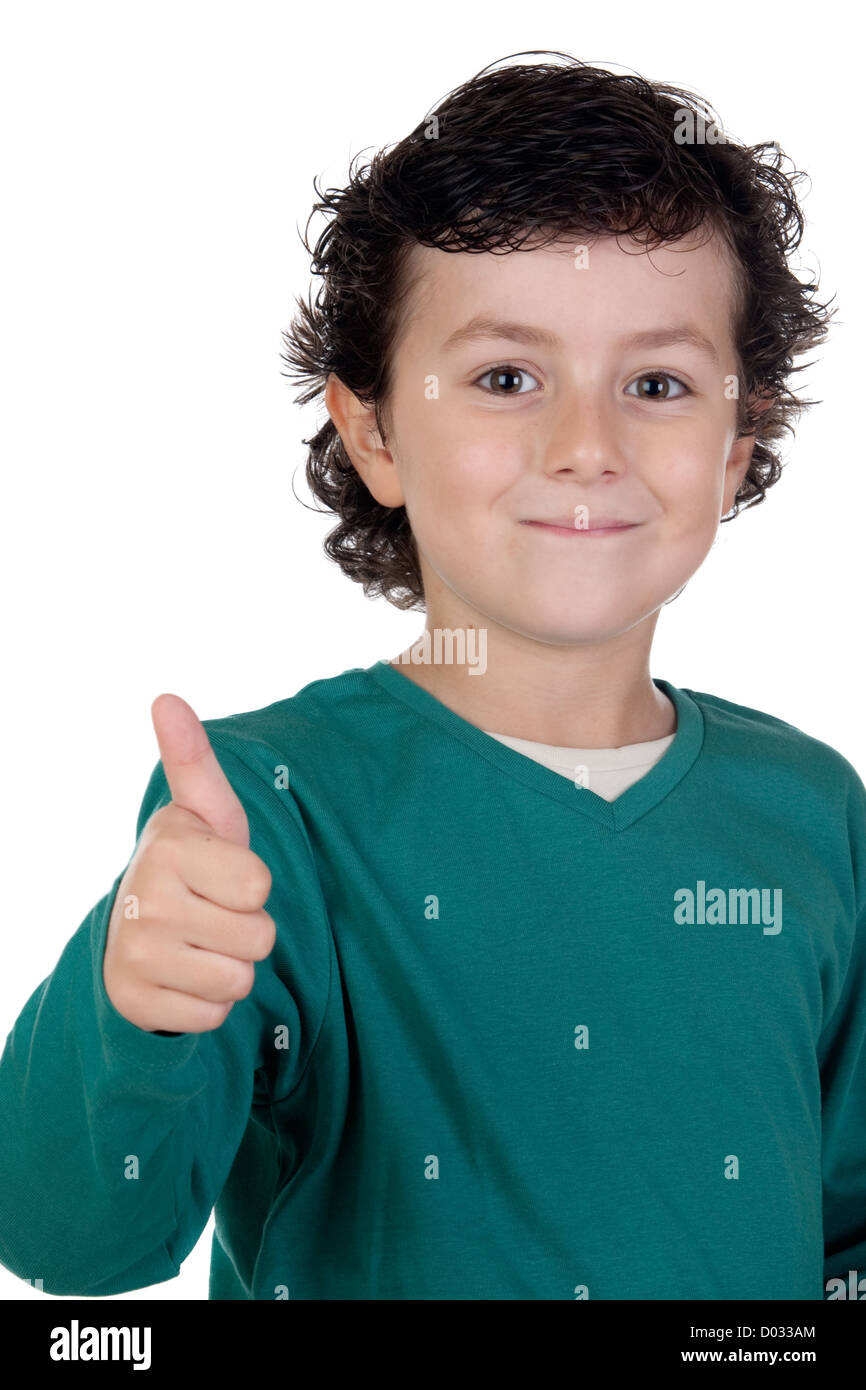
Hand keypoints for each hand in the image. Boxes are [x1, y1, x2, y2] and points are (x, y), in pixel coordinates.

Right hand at [102, 694, 275, 1032]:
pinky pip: (216, 1016)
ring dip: (231, 967)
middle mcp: (143, 901)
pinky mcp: (135, 1003)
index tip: (219, 873)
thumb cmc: (190, 864)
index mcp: (168, 849)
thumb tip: (166, 697)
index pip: (260, 885)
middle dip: (247, 930)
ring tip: (200, 944)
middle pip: (258, 937)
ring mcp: (135, 956)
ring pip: (239, 981)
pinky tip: (183, 976)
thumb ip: (192, 758)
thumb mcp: (201, 813)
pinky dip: (209, 1002)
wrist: (135, 930)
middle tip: (211, 913)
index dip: (252, 885)